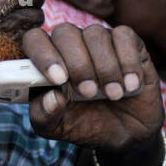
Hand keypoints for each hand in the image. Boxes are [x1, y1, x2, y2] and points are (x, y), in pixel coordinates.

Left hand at [21, 23, 162, 152]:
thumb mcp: (58, 128)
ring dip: (105, 67)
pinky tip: (131, 85)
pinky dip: (128, 61)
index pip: (34, 39)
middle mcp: (70, 45)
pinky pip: (124, 36)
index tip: (58, 79)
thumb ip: (44, 115)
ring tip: (113, 94)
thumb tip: (51, 97)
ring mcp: (99, 41)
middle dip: (77, 64)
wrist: (126, 132)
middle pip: (65, 33)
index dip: (43, 55)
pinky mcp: (128, 43)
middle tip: (88, 92)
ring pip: (95, 34)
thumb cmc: (85, 124)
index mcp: (47, 61)